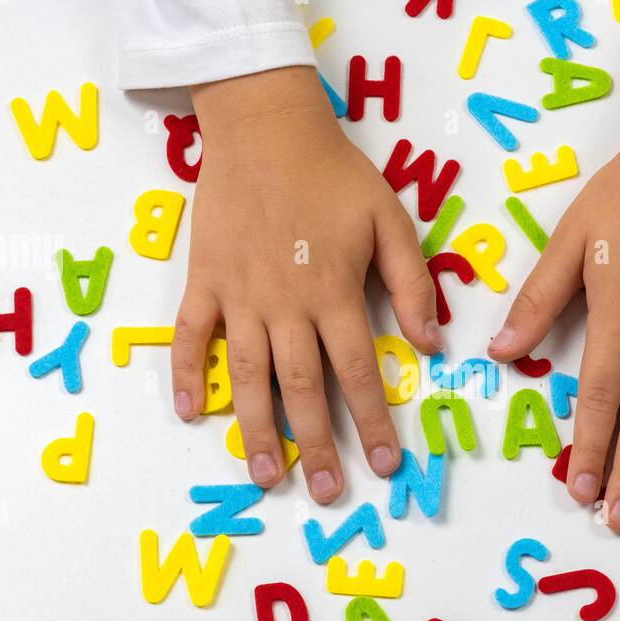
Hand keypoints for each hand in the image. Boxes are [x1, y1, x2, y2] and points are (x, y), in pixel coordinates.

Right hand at [175, 67, 439, 502]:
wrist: (264, 126)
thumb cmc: (334, 173)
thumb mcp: (390, 220)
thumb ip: (410, 285)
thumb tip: (432, 345)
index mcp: (333, 293)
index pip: (357, 373)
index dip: (372, 423)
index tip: (385, 465)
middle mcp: (285, 306)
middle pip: (301, 390)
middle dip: (316, 447)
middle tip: (325, 493)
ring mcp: (239, 297)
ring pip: (247, 377)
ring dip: (256, 431)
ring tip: (264, 477)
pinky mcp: (203, 282)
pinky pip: (190, 336)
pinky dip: (187, 375)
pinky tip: (189, 414)